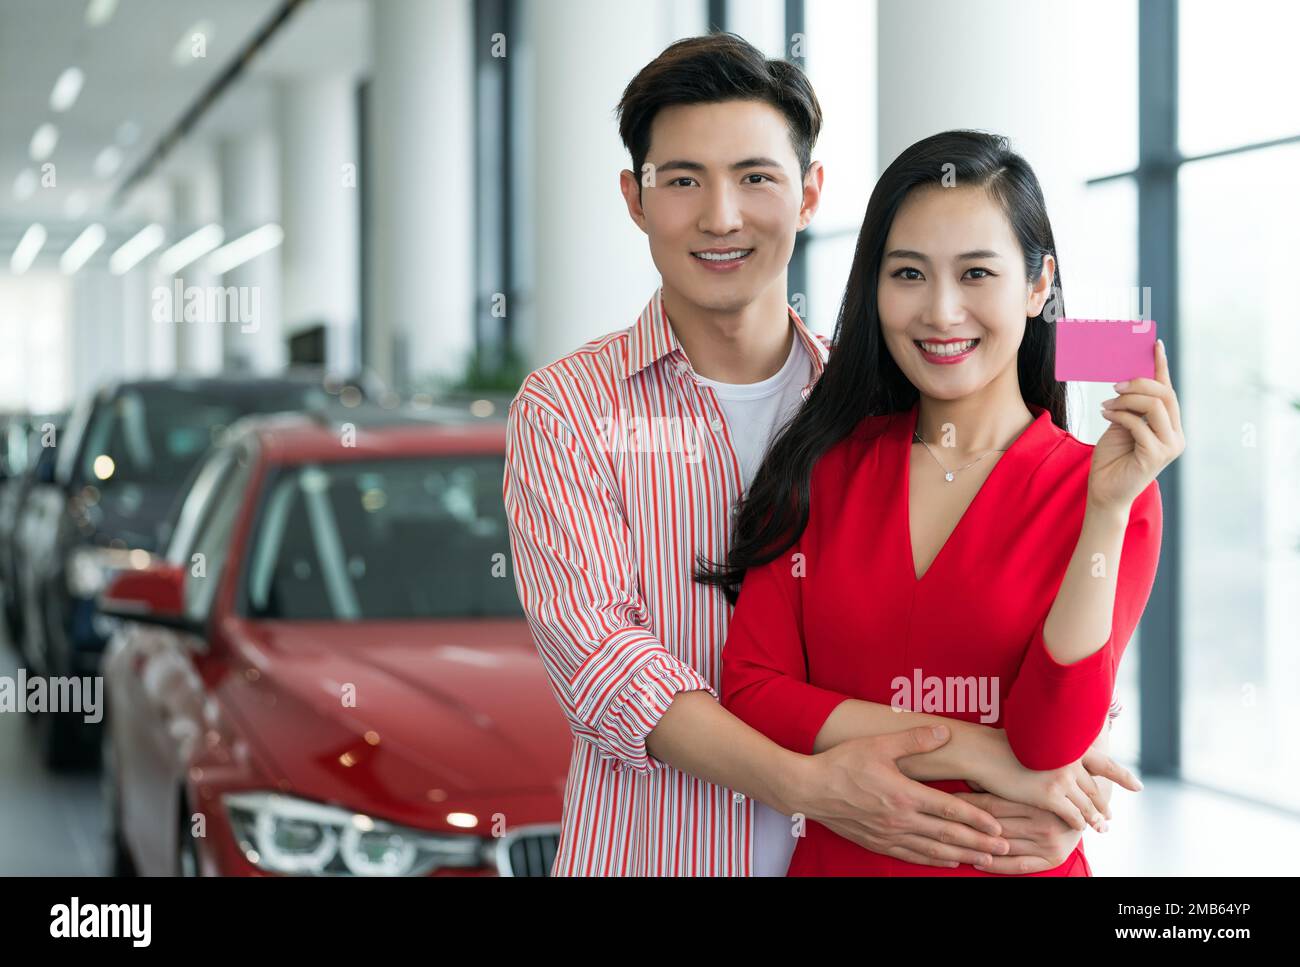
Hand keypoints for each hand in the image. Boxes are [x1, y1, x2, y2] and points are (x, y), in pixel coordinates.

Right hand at [793, 726, 1010, 867]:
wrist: (808, 789)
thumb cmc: (842, 763)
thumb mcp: (878, 745)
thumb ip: (913, 740)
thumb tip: (944, 732)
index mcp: (904, 795)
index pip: (949, 809)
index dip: (977, 819)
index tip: (999, 826)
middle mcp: (900, 819)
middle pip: (948, 834)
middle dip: (979, 842)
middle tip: (1005, 848)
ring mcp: (889, 834)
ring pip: (933, 849)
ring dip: (962, 855)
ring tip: (986, 860)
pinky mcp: (877, 843)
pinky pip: (912, 856)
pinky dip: (934, 860)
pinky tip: (948, 861)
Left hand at [950, 792, 1083, 873]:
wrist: (1087, 804)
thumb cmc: (1050, 787)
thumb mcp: (1032, 780)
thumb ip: (1005, 781)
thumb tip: (969, 776)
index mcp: (1038, 800)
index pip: (992, 804)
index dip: (966, 803)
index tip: (946, 801)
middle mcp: (1044, 823)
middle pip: (995, 827)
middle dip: (967, 825)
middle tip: (942, 822)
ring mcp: (1048, 844)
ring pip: (1004, 847)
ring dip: (977, 847)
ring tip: (953, 844)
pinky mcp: (1052, 860)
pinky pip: (1019, 866)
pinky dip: (996, 866)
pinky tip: (977, 862)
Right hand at [970, 728, 1124, 831]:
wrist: (984, 752)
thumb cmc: (1002, 744)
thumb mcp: (1035, 738)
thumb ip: (1052, 746)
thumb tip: (1060, 753)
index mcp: (1069, 745)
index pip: (1104, 762)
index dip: (1122, 775)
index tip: (1138, 786)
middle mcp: (1070, 760)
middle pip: (1095, 788)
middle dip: (1104, 804)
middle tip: (1110, 816)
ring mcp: (1062, 778)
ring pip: (1088, 804)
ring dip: (1096, 818)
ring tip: (1101, 827)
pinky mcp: (1050, 796)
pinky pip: (1073, 815)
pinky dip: (1079, 823)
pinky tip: (1080, 828)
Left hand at [1090, 338, 1185, 512]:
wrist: (1105, 492)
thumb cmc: (1112, 460)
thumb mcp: (1121, 425)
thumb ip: (1130, 407)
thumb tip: (1126, 381)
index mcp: (1170, 426)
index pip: (1168, 391)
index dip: (1161, 367)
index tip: (1154, 344)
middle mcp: (1176, 435)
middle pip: (1164, 395)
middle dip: (1138, 384)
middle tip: (1114, 385)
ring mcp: (1169, 447)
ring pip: (1154, 406)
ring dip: (1127, 400)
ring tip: (1107, 404)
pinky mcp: (1156, 456)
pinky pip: (1139, 425)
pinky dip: (1120, 415)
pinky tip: (1106, 414)